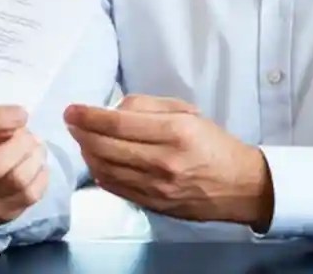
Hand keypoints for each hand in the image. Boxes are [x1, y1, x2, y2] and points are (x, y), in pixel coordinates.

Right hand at [0, 106, 49, 224]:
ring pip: (17, 180)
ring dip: (34, 159)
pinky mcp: (0, 215)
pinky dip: (40, 175)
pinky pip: (30, 194)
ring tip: (36, 149)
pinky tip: (36, 166)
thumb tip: (19, 122)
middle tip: (29, 137)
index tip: (21, 114)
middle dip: (21, 145)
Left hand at [64, 95, 273, 230]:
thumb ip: (148, 106)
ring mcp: (157, 188)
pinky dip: (100, 172)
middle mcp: (164, 161)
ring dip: (87, 152)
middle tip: (71, 122)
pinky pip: (116, 188)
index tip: (71, 110)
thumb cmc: (213, 143)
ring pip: (106, 169)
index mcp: (175, 132)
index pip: (119, 124)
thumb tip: (113, 109)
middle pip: (107, 147)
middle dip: (81, 132)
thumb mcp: (188, 113)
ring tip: (82, 139)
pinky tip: (96, 160)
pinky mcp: (154, 205)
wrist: (241, 186)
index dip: (89, 116)